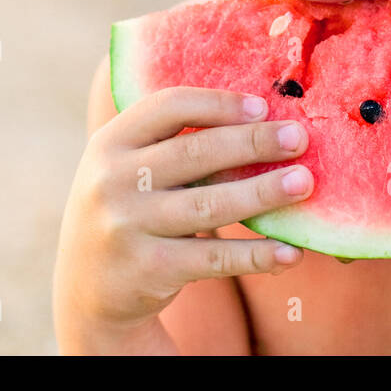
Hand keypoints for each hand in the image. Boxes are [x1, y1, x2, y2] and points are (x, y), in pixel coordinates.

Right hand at [53, 87, 312, 353]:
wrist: (87, 285)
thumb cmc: (129, 208)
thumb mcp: (129, 168)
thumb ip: (172, 144)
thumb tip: (260, 120)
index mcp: (110, 142)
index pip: (168, 107)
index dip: (218, 104)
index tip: (262, 107)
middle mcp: (112, 180)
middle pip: (195, 152)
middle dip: (252, 142)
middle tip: (299, 139)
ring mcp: (127, 226)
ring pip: (210, 205)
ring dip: (263, 192)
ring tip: (304, 183)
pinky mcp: (148, 269)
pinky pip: (214, 259)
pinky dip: (256, 255)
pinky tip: (291, 252)